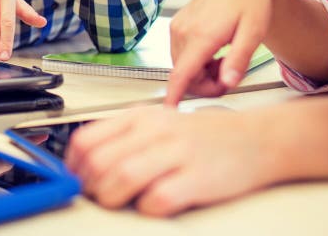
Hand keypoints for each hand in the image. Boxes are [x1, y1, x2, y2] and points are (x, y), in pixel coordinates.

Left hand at [65, 105, 275, 215]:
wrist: (254, 140)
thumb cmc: (202, 137)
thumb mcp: (156, 125)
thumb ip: (122, 139)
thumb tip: (83, 164)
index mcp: (140, 116)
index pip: (87, 139)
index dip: (74, 166)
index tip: (76, 180)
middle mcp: (155, 130)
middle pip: (100, 161)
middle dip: (90, 187)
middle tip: (97, 197)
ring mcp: (177, 153)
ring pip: (122, 177)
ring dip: (111, 199)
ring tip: (118, 204)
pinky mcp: (197, 178)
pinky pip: (157, 199)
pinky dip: (147, 210)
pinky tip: (152, 206)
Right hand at [165, 0, 277, 105]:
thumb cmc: (251, 1)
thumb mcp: (254, 31)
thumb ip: (239, 58)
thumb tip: (229, 82)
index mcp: (202, 35)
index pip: (182, 73)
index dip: (174, 95)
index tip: (169, 111)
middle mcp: (183, 31)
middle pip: (185, 75)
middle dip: (205, 85)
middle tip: (230, 78)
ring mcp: (178, 27)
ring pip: (182, 66)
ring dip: (202, 73)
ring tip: (225, 60)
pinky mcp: (177, 26)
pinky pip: (181, 55)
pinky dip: (197, 62)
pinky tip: (214, 53)